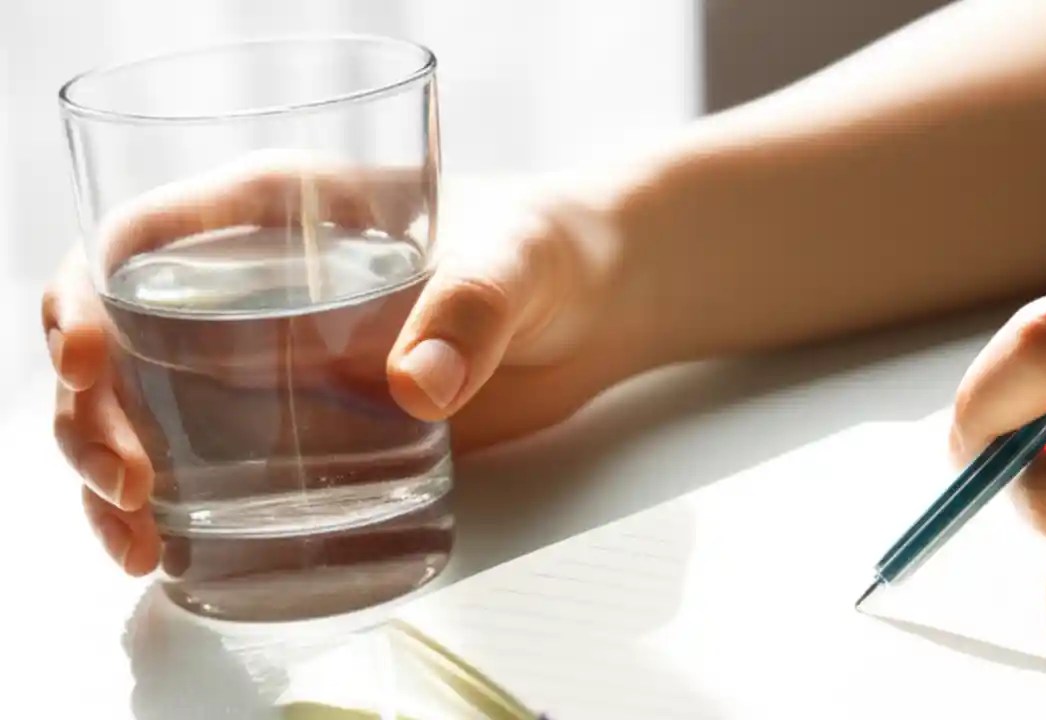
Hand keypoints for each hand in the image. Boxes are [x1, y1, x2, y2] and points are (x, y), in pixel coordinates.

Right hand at [44, 157, 646, 574]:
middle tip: (126, 482)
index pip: (141, 238)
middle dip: (88, 408)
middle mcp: (252, 282)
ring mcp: (268, 355)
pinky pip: (205, 454)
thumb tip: (417, 387)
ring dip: (109, 470)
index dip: (86, 294)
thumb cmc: (547, 250)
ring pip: (141, 403)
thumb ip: (474, 309)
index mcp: (279, 212)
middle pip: (115, 333)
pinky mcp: (301, 418)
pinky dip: (167, 501)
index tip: (86, 358)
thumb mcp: (516, 261)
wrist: (589, 309)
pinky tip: (162, 549)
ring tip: (134, 539)